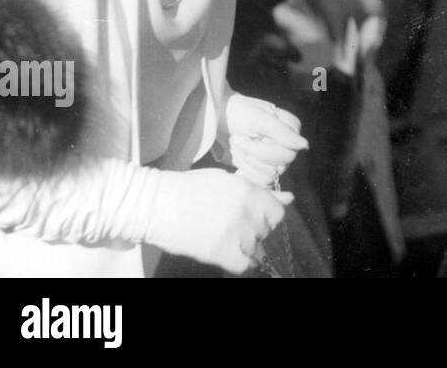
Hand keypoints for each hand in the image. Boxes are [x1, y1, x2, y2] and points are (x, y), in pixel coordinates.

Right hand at [145, 168, 292, 274]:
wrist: (157, 204)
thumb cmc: (191, 189)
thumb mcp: (229, 182)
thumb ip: (262, 192)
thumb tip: (290, 198)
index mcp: (249, 191)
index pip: (277, 212)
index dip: (268, 217)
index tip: (256, 218)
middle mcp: (246, 211)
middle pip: (266, 231)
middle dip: (255, 231)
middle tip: (235, 227)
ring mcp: (234, 233)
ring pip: (256, 248)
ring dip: (246, 246)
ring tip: (228, 239)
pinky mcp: (220, 252)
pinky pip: (244, 265)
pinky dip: (241, 263)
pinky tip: (231, 256)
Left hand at [222, 92, 308, 186]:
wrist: (221, 119)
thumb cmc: (240, 114)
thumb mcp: (258, 118)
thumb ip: (281, 132)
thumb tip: (304, 145)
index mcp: (292, 129)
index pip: (288, 153)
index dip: (262, 150)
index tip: (241, 136)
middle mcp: (289, 145)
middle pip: (281, 166)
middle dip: (252, 155)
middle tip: (236, 141)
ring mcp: (278, 159)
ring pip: (270, 175)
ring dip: (246, 162)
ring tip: (236, 147)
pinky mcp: (266, 170)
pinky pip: (261, 182)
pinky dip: (246, 171)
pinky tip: (238, 157)